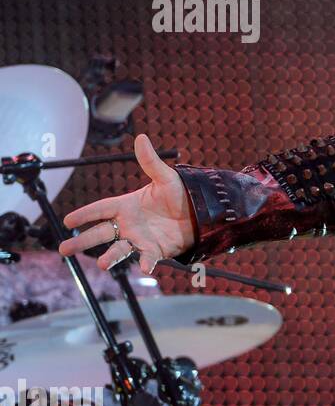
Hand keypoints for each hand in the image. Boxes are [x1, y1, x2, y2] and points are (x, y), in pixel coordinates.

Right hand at [57, 133, 196, 274]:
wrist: (201, 212)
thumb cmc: (181, 194)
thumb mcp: (165, 178)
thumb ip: (150, 162)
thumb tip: (141, 138)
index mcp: (126, 205)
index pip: (100, 209)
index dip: (84, 214)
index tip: (67, 221)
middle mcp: (129, 224)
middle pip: (100, 233)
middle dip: (82, 242)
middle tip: (62, 250)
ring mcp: (140, 238)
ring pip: (119, 249)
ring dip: (110, 256)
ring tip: (102, 264)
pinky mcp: (156, 250)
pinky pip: (147, 258)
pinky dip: (145, 262)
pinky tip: (144, 267)